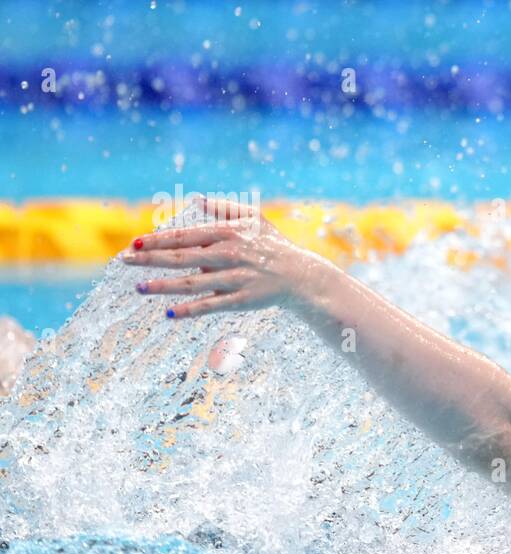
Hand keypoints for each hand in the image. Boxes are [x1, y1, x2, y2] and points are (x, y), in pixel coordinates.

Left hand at [123, 197, 341, 318]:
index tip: (133, 243)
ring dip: (164, 286)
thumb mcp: (254, 219)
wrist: (302, 276)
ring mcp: (236, 279)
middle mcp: (230, 254)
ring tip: (138, 287)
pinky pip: (212, 306)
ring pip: (193, 283)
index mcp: (229, 234)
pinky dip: (190, 310)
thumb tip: (195, 198)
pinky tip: (169, 313)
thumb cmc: (274, 245)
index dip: (158, 240)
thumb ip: (224, 208)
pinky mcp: (243, 300)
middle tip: (123, 260)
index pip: (185, 236)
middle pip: (182, 257)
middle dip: (151, 259)